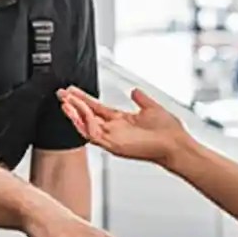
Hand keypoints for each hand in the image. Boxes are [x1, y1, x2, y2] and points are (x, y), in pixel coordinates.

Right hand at [57, 86, 189, 165]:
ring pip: (86, 125)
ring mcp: (113, 138)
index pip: (96, 108)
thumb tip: (135, 91)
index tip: (71, 91)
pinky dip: (85, 123)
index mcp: (121, 121)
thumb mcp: (152, 108)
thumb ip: (141, 99)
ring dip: (75, 113)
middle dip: (73, 104)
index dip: (83, 100)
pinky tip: (80, 112)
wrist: (176, 144)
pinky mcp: (114, 145)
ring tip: (66, 101)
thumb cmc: (168, 132)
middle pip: (87, 116)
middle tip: (62, 94)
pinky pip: (93, 134)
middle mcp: (114, 130)